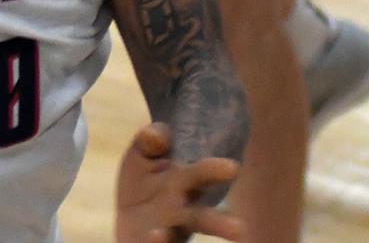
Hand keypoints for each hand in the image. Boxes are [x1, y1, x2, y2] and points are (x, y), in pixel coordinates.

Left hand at [115, 123, 244, 242]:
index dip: (214, 172)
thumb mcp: (142, 154)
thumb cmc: (143, 180)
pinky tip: (152, 237)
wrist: (128, 216)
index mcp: (183, 183)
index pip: (201, 176)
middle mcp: (181, 212)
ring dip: (175, 240)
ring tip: (167, 235)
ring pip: (177, 238)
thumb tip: (157, 135)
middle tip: (241, 230)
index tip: (232, 168)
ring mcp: (168, 232)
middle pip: (202, 218)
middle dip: (220, 223)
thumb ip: (148, 141)